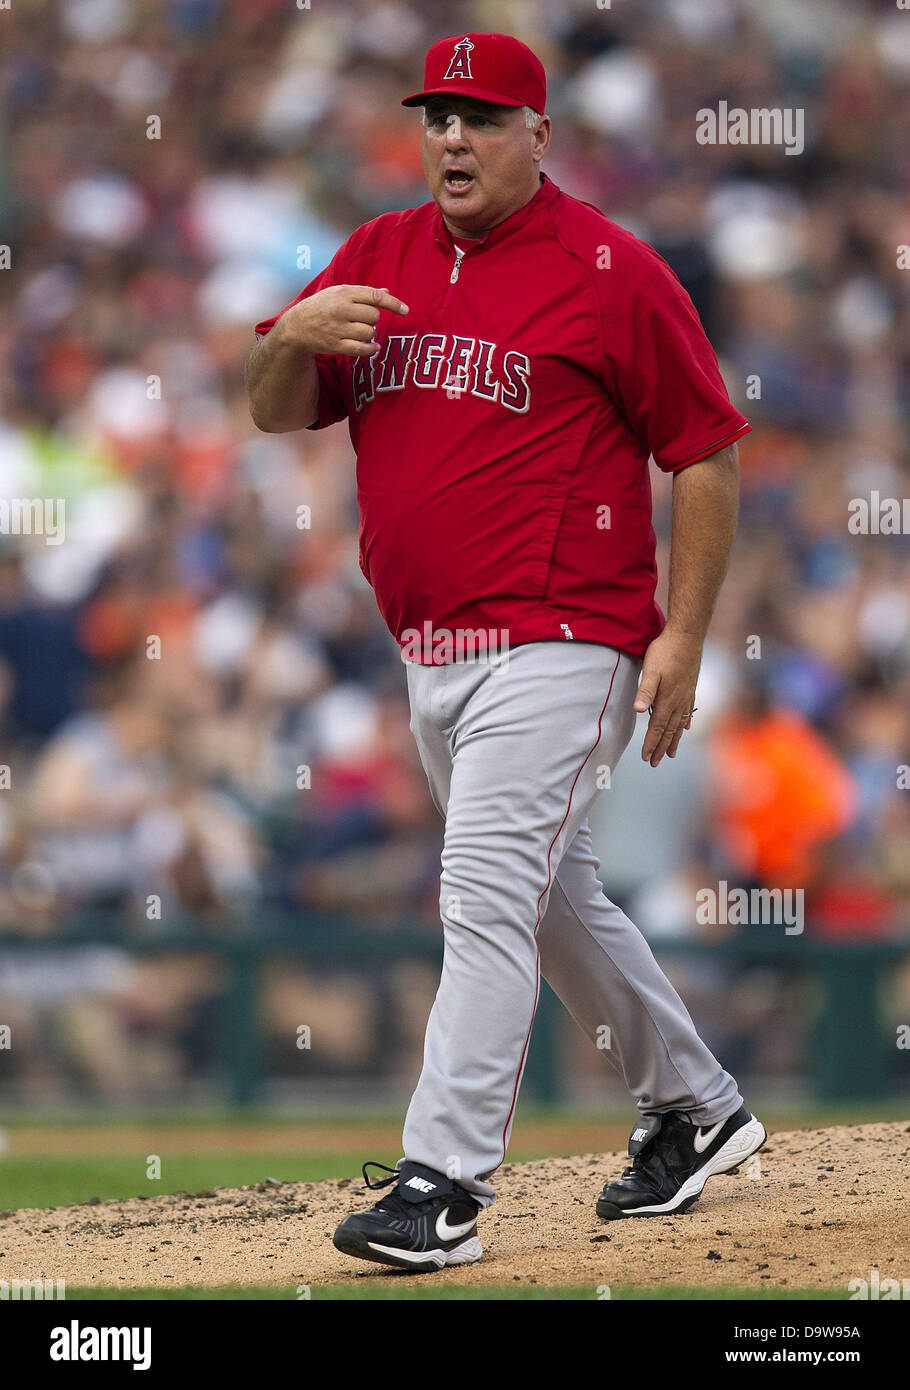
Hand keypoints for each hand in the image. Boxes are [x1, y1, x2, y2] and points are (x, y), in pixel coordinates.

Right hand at [280, 284, 407, 357]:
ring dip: (369, 333)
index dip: (393, 303)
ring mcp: (337, 328)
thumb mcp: (339, 293)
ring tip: (359, 331)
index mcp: (343, 293)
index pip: (374, 296)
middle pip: (374, 316)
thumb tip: (386, 291)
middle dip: (373, 319)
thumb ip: (363, 293)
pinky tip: (373, 347)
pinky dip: (371, 349)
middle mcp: (341, 310)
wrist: (296, 325)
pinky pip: (361, 349)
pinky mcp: (335, 345)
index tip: (405, 310)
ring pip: (369, 333)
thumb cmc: (322, 306)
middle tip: (363, 320)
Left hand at [633, 626, 701, 766]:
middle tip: (654, 763)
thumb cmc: (665, 651)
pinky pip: (688, 712)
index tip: (646, 757)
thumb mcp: (651, 670)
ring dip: (674, 740)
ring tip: (670, 753)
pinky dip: (685, 724)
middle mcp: (679, 701)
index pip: (657, 728)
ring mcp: (686, 695)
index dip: (651, 743)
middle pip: (669, 731)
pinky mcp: (690, 688)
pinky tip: (686, 728)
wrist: (687, 635)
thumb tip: (638, 710)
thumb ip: (645, 691)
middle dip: (660, 747)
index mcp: (667, 700)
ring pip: (679, 724)